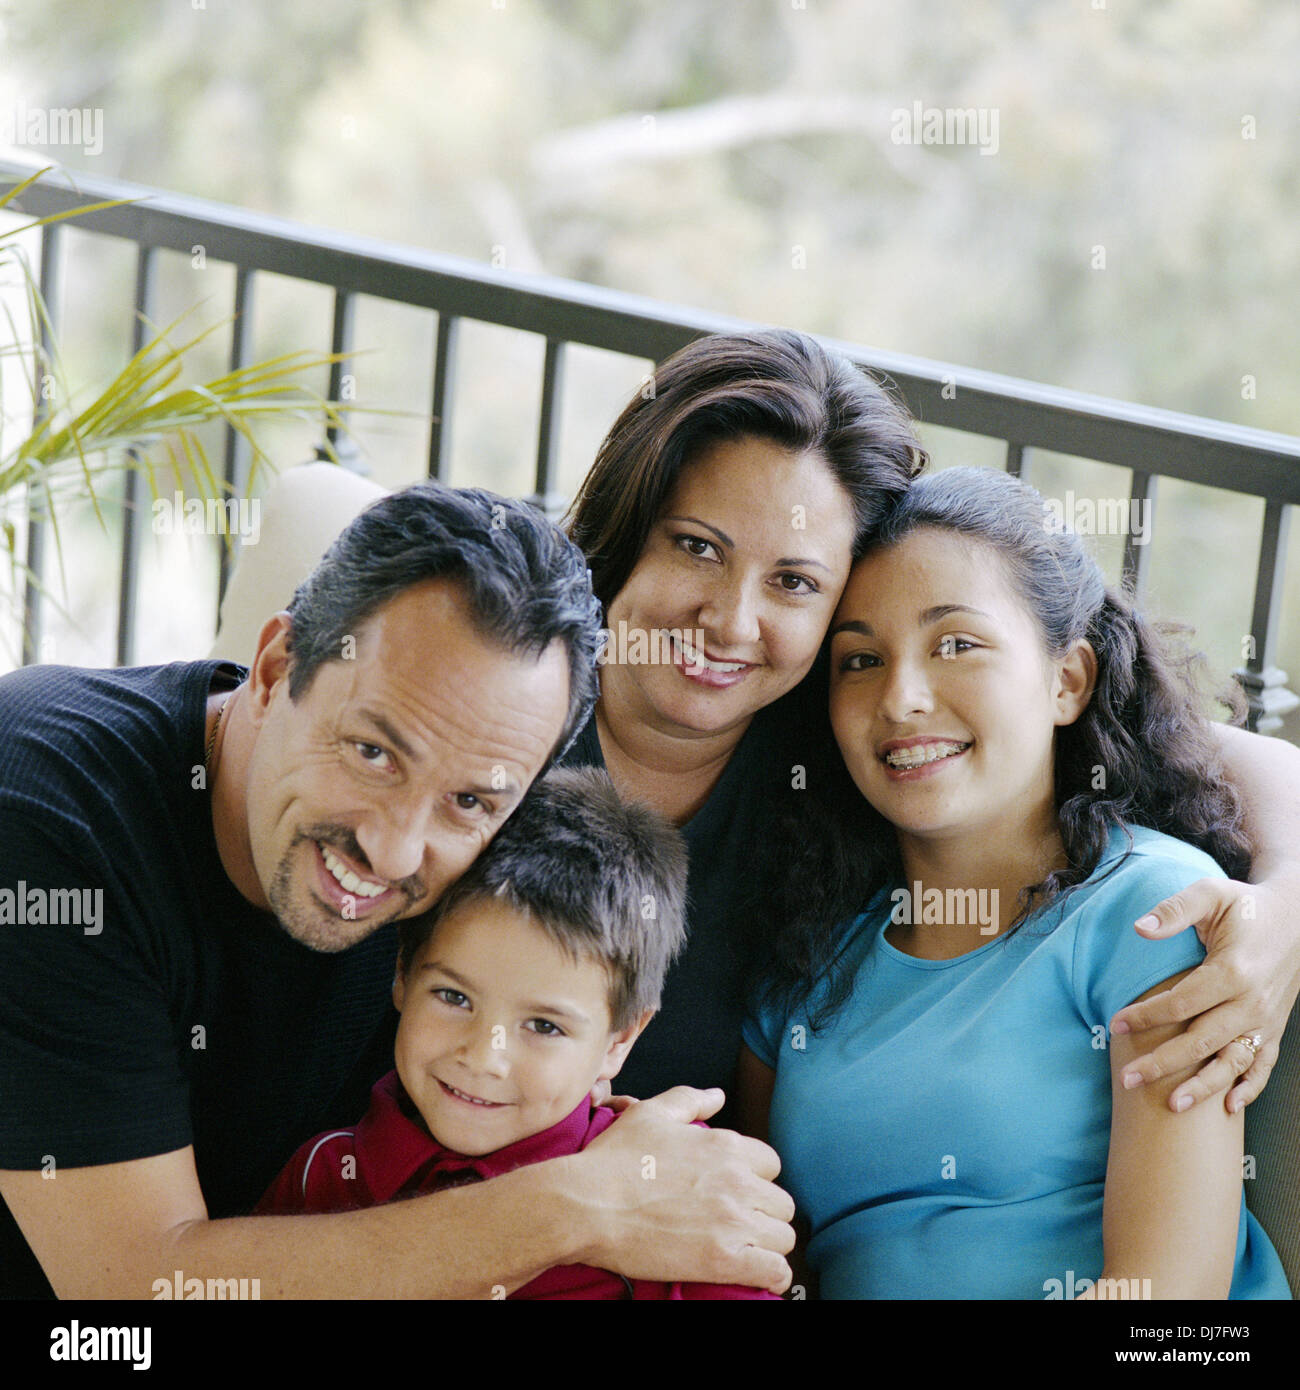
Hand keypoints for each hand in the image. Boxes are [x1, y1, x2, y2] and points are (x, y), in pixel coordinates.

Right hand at [573, 1085, 794, 1292]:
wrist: (586, 1205)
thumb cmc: (614, 1160)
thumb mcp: (650, 1114)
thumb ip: (690, 1100)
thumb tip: (718, 1096)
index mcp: (725, 1146)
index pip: (771, 1164)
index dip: (755, 1178)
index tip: (737, 1192)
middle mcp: (736, 1181)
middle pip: (781, 1203)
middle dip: (764, 1213)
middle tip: (738, 1223)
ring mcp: (732, 1221)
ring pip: (783, 1237)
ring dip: (768, 1244)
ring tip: (746, 1250)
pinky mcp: (723, 1260)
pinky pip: (774, 1270)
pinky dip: (771, 1275)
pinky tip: (755, 1273)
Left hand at [1109, 876, 1299, 1113]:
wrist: (1296, 918)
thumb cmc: (1246, 907)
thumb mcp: (1211, 894)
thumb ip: (1174, 910)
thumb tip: (1139, 928)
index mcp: (1233, 971)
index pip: (1181, 1003)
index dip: (1146, 1016)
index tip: (1115, 1024)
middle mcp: (1251, 1002)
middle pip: (1201, 1041)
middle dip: (1163, 1062)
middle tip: (1128, 1078)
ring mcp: (1266, 1020)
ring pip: (1232, 1061)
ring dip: (1203, 1086)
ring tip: (1172, 1106)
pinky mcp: (1275, 1028)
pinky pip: (1263, 1064)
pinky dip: (1249, 1087)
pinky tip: (1229, 1107)